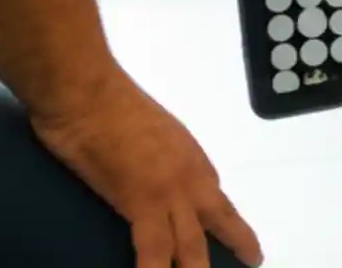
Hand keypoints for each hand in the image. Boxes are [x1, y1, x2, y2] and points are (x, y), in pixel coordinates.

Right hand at [30, 74, 262, 267]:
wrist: (88, 92)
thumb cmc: (108, 103)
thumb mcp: (151, 128)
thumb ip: (159, 153)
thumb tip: (151, 169)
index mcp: (191, 156)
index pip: (213, 196)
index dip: (221, 220)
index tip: (228, 234)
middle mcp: (190, 174)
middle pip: (220, 218)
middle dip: (238, 243)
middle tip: (253, 261)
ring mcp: (169, 190)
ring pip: (192, 243)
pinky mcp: (141, 201)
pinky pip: (154, 248)